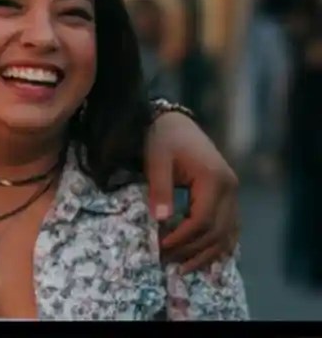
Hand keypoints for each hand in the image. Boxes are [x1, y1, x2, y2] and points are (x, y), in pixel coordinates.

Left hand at [145, 111, 239, 272]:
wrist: (174, 122)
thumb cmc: (162, 138)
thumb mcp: (156, 160)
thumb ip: (159, 189)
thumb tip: (160, 219)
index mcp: (214, 179)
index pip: (202, 220)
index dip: (182, 238)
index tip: (160, 247)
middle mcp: (230, 188)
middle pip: (217, 231)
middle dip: (192, 250)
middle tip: (166, 261)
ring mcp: (233, 192)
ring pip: (227, 233)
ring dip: (207, 253)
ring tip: (183, 268)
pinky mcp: (228, 195)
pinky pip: (230, 226)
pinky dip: (218, 244)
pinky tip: (203, 256)